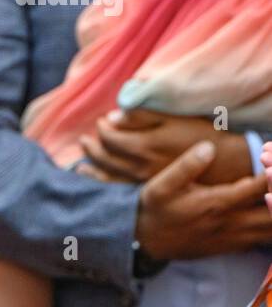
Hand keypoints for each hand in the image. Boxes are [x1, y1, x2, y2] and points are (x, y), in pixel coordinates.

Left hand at [77, 109, 252, 184]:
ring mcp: (141, 181)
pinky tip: (94, 180)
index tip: (102, 121)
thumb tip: (113, 115)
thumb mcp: (174, 118)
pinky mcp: (147, 190)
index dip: (102, 126)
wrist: (225, 164)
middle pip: (103, 155)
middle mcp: (137, 166)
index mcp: (142, 145)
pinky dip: (101, 183)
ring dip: (90, 167)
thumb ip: (141, 116)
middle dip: (91, 145)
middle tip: (85, 139)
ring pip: (106, 174)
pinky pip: (117, 188)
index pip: (109, 135)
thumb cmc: (200, 136)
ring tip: (80, 164)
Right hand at [134, 141, 271, 259]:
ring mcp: (236, 236)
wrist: (147, 242)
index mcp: (218, 203)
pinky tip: (268, 209)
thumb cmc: (156, 209)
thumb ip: (186, 166)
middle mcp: (233, 221)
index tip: (269, 156)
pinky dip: (271, 225)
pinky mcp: (235, 245)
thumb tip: (209, 147)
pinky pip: (265, 240)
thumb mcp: (161, 185)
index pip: (262, 186)